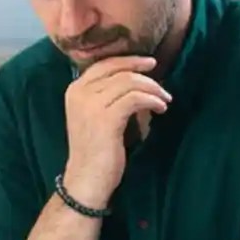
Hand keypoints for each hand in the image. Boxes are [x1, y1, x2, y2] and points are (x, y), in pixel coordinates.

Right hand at [62, 56, 170, 207]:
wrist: (86, 178)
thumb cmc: (94, 150)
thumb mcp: (95, 116)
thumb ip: (106, 96)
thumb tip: (135, 80)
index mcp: (75, 90)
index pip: (104, 64)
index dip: (129, 60)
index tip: (148, 63)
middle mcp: (80, 93)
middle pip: (118, 70)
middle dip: (144, 73)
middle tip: (161, 83)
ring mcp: (91, 105)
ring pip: (129, 82)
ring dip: (152, 89)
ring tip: (164, 100)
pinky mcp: (106, 118)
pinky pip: (135, 98)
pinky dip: (152, 100)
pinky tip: (161, 108)